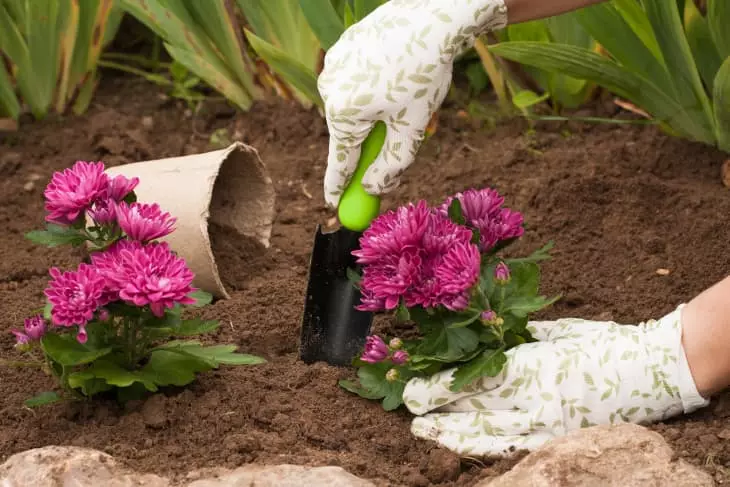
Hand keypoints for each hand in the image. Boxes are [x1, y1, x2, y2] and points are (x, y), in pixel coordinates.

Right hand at [317, 0, 507, 207]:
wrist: (432, 17)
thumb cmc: (424, 74)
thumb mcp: (412, 128)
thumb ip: (392, 165)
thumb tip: (373, 190)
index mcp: (343, 112)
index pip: (340, 162)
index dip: (338, 188)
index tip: (333, 207)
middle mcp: (329, 89)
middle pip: (348, 132)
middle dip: (368, 142)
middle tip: (393, 139)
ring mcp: (333, 65)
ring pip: (351, 105)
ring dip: (372, 112)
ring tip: (403, 92)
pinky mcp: (341, 47)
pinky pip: (353, 80)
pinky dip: (370, 87)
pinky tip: (394, 73)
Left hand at [402, 306, 709, 455]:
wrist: (650, 370)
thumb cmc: (600, 343)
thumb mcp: (554, 332)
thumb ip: (518, 339)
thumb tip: (486, 337)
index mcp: (527, 364)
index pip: (469, 379)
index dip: (437, 386)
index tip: (412, 388)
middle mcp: (530, 397)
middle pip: (470, 407)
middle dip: (434, 409)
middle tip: (408, 409)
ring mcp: (543, 425)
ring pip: (484, 434)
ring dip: (449, 433)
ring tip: (425, 431)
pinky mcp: (555, 440)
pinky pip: (510, 448)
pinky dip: (481, 448)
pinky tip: (461, 446)